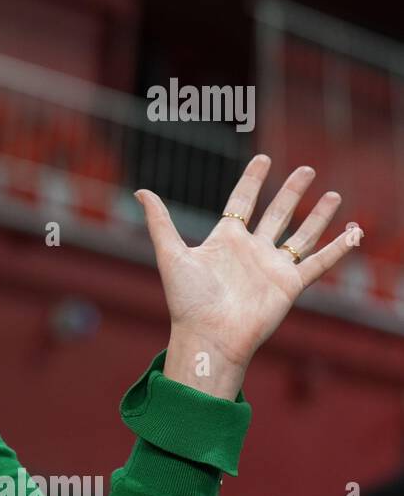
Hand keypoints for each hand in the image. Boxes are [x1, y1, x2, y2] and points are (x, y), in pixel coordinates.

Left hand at [135, 154, 358, 373]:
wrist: (208, 335)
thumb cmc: (187, 300)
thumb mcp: (171, 254)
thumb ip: (160, 222)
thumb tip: (141, 190)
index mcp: (225, 240)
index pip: (242, 201)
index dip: (253, 180)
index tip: (264, 159)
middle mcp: (251, 250)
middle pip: (277, 212)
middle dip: (291, 191)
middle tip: (307, 169)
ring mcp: (272, 267)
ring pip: (302, 234)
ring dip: (319, 216)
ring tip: (333, 195)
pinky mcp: (290, 284)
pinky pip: (319, 263)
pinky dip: (338, 248)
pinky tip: (354, 232)